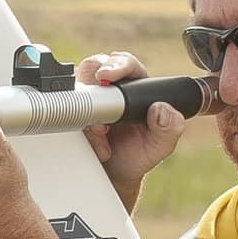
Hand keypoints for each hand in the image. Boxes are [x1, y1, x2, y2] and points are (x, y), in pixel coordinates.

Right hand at [75, 51, 188, 213]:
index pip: (126, 64)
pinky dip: (81, 128)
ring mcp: (89, 100)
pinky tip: (98, 144)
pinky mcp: (73, 113)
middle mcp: (110, 88)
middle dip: (93, 81)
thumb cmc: (138, 155)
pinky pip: (68, 112)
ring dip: (87, 111)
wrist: (116, 175)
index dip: (118, 65)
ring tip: (103, 134)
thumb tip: (162, 109)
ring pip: (77, 88)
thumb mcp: (160, 145)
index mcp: (136, 86)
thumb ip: (170, 127)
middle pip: (94, 66)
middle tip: (100, 102)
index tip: (109, 75)